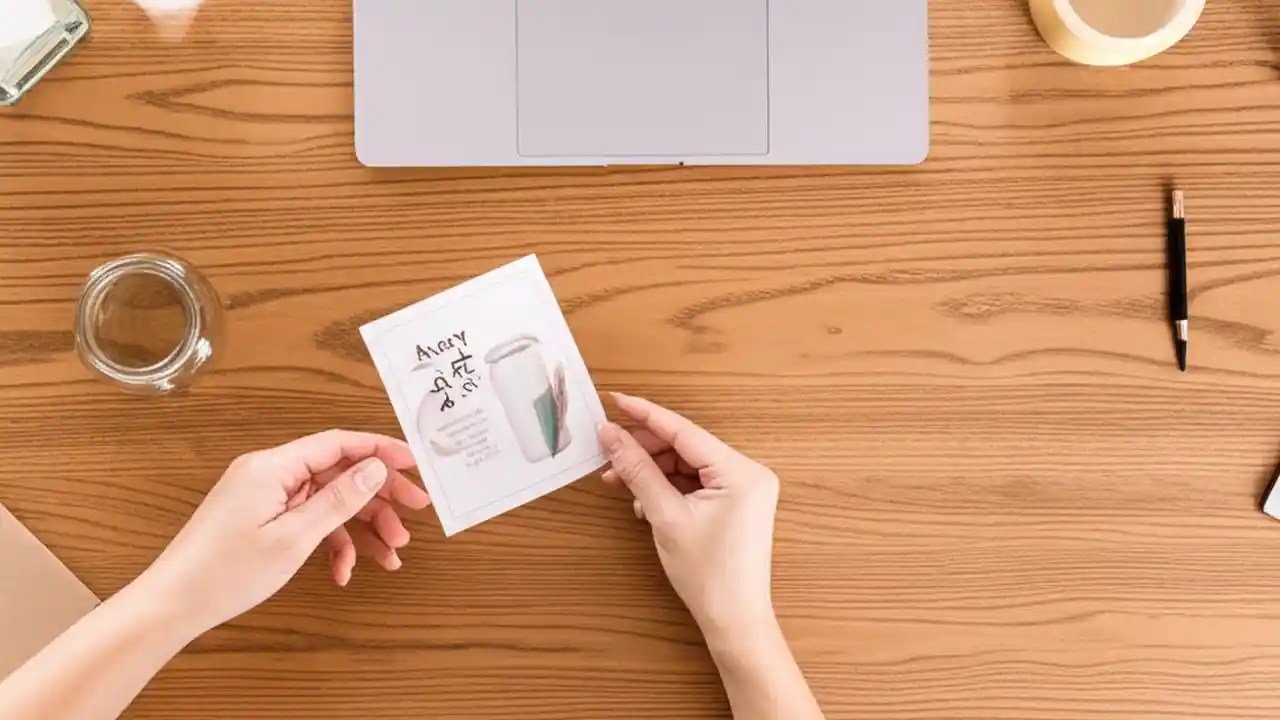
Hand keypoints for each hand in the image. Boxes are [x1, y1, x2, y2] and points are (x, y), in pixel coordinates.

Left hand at [137, 430, 430, 634]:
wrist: (172, 605)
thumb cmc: (225, 572)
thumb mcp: (293, 538)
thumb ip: (338, 500)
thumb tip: (374, 469)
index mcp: (274, 466)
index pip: (339, 443)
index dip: (381, 450)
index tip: (415, 464)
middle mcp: (269, 472)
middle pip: (339, 472)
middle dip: (379, 495)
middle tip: (415, 512)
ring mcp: (265, 495)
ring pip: (328, 500)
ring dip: (361, 526)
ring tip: (390, 555)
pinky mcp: (261, 517)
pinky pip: (307, 520)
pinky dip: (330, 542)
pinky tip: (342, 571)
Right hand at [598, 394, 779, 635]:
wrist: (734, 618)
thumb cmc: (708, 574)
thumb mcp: (665, 516)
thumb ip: (638, 470)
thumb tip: (611, 436)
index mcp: (741, 472)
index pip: (684, 431)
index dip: (646, 414)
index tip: (616, 400)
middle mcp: (749, 472)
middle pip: (685, 446)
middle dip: (645, 450)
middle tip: (607, 452)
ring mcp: (745, 488)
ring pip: (688, 464)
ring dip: (653, 470)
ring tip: (619, 481)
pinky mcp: (737, 502)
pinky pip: (697, 481)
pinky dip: (669, 486)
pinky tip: (643, 499)